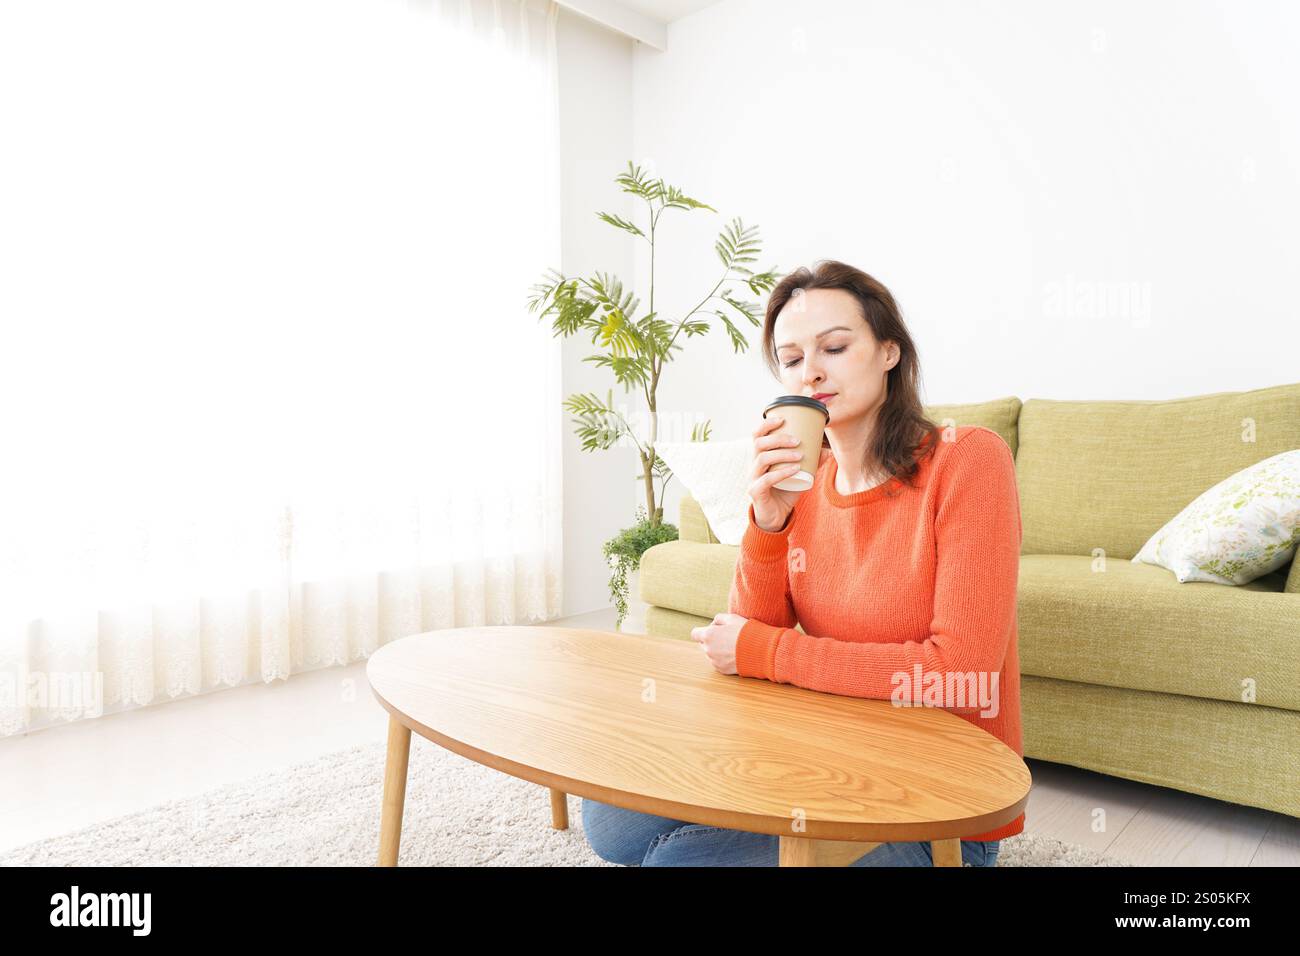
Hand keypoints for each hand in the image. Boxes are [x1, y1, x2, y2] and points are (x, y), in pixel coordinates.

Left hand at [690, 612, 746, 674]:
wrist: (759, 651)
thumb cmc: (746, 632)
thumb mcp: (732, 618)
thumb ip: (718, 619)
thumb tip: (713, 624)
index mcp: (708, 635)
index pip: (694, 634)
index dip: (702, 631)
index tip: (712, 630)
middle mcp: (708, 650)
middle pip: (703, 644)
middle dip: (711, 640)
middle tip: (726, 637)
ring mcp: (714, 661)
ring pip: (711, 654)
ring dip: (717, 650)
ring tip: (733, 646)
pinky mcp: (722, 670)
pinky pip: (718, 663)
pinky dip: (724, 659)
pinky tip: (735, 654)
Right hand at [749, 415, 832, 531]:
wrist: (776, 515)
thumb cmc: (785, 490)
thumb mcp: (799, 474)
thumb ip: (811, 462)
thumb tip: (826, 449)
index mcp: (760, 456)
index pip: (757, 435)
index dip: (766, 424)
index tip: (783, 418)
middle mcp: (753, 464)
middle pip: (759, 444)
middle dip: (779, 439)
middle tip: (798, 441)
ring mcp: (752, 478)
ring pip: (762, 459)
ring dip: (782, 454)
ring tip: (800, 455)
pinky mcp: (755, 491)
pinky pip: (766, 479)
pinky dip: (782, 473)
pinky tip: (795, 469)